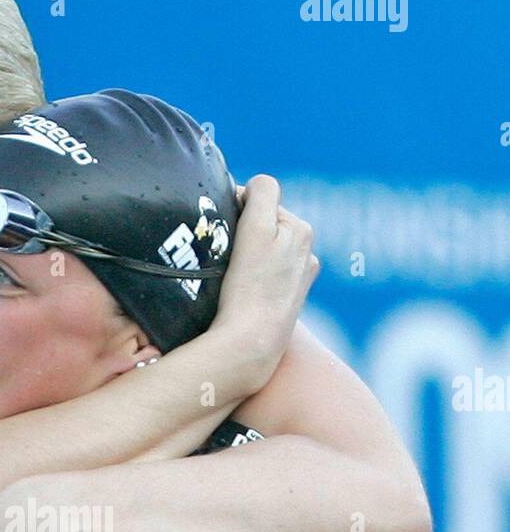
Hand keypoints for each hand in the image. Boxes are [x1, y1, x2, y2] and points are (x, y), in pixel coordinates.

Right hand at [212, 174, 319, 390]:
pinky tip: (242, 294)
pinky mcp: (286, 304)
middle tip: (226, 258)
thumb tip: (254, 186)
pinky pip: (264, 277)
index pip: (260, 199)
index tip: (223, 234)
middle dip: (243, 234)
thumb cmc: (250, 287)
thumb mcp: (255, 228)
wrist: (251, 345)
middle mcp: (306, 252)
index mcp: (301, 229)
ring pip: (263, 252)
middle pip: (264, 226)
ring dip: (247, 256)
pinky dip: (252, 279)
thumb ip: (261, 194)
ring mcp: (298, 280)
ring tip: (233, 278)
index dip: (236, 210)